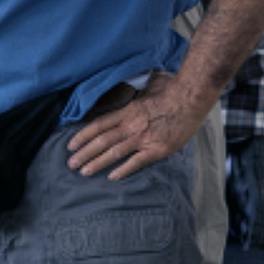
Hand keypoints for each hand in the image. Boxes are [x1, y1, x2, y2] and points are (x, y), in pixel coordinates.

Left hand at [66, 72, 201, 180]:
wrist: (193, 96)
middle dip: (83, 154)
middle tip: (70, 164)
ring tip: (83, 172)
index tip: (71, 145)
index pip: (98, 125)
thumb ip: (136, 92)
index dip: (82, 136)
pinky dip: (122, 170)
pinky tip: (111, 177)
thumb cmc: (172, 88)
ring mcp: (143, 138)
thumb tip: (131, 86)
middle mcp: (131, 125)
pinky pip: (136, 162)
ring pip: (114, 153)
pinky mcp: (157, 149)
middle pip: (101, 141)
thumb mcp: (147, 87)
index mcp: (127, 111)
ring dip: (96, 163)